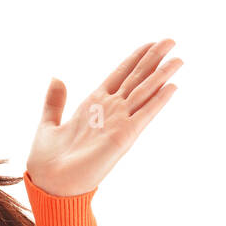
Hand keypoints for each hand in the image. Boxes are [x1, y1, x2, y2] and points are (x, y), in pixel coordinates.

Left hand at [26, 38, 181, 195]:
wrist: (49, 184)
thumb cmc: (47, 161)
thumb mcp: (48, 124)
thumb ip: (55, 101)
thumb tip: (57, 78)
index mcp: (93, 106)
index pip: (120, 75)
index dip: (135, 58)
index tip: (151, 43)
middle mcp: (110, 112)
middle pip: (136, 79)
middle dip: (153, 59)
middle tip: (171, 41)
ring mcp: (118, 123)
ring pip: (144, 92)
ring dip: (161, 75)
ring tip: (178, 58)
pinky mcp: (123, 137)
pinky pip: (144, 114)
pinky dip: (158, 100)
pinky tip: (172, 86)